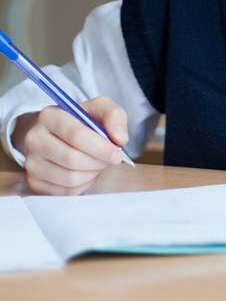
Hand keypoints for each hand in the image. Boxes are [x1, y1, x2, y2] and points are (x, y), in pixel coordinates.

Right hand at [13, 96, 128, 194]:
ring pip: (70, 178)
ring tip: (96, 162)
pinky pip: (66, 191)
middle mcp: (34, 139)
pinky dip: (83, 184)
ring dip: (92, 173)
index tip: (117, 153)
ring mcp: (31, 163)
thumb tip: (120, 138)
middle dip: (98, 162)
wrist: (58, 134)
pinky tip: (85, 171)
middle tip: (110, 158)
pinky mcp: (34, 183)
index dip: (100, 147)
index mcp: (50, 116)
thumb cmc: (82, 121)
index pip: (76, 134)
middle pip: (72, 159)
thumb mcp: (101, 109)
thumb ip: (115, 116)